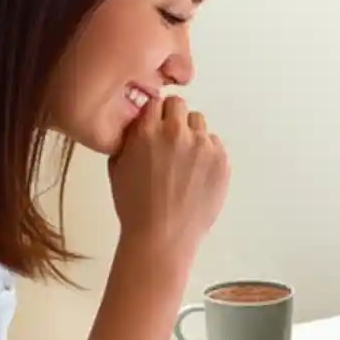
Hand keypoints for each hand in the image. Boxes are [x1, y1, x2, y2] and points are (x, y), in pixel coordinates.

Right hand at [108, 95, 230, 260]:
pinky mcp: (221, 160)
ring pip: (199, 123)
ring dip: (192, 134)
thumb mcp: (118, 166)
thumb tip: (138, 123)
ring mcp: (202, 146)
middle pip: (179, 106)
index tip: (155, 126)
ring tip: (184, 161)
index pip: (155, 102)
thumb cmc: (136, 207)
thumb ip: (129, 138)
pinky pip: (215, 144)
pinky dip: (208, 154)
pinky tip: (197, 174)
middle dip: (173, 120)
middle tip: (170, 143)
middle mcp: (176, 132)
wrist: (162, 237)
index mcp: (146, 130)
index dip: (154, 115)